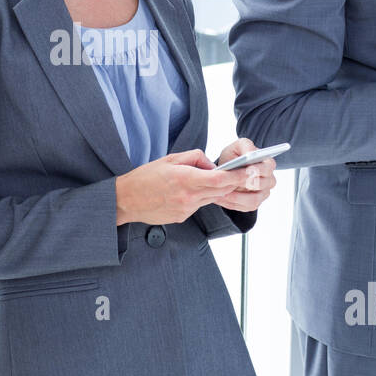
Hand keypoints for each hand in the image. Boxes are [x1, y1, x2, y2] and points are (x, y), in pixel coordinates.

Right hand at [114, 148, 256, 225]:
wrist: (126, 201)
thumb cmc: (145, 177)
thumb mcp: (169, 159)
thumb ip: (194, 158)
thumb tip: (211, 165)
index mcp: (184, 179)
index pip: (219, 180)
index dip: (237, 176)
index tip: (248, 171)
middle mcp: (188, 197)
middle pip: (221, 190)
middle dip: (232, 182)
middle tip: (240, 173)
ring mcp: (186, 209)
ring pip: (211, 198)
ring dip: (214, 189)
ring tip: (205, 179)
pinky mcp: (183, 217)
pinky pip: (199, 205)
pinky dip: (200, 197)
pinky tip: (186, 191)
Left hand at [214, 137, 277, 212]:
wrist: (228, 169)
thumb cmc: (234, 156)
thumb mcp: (238, 146)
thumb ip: (246, 147)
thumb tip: (251, 155)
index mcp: (268, 164)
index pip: (266, 168)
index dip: (257, 170)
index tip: (246, 170)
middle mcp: (270, 180)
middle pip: (260, 185)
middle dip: (242, 184)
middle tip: (227, 184)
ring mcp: (263, 194)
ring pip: (253, 200)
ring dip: (236, 197)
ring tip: (220, 193)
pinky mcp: (254, 203)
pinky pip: (245, 207)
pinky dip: (231, 203)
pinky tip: (220, 198)